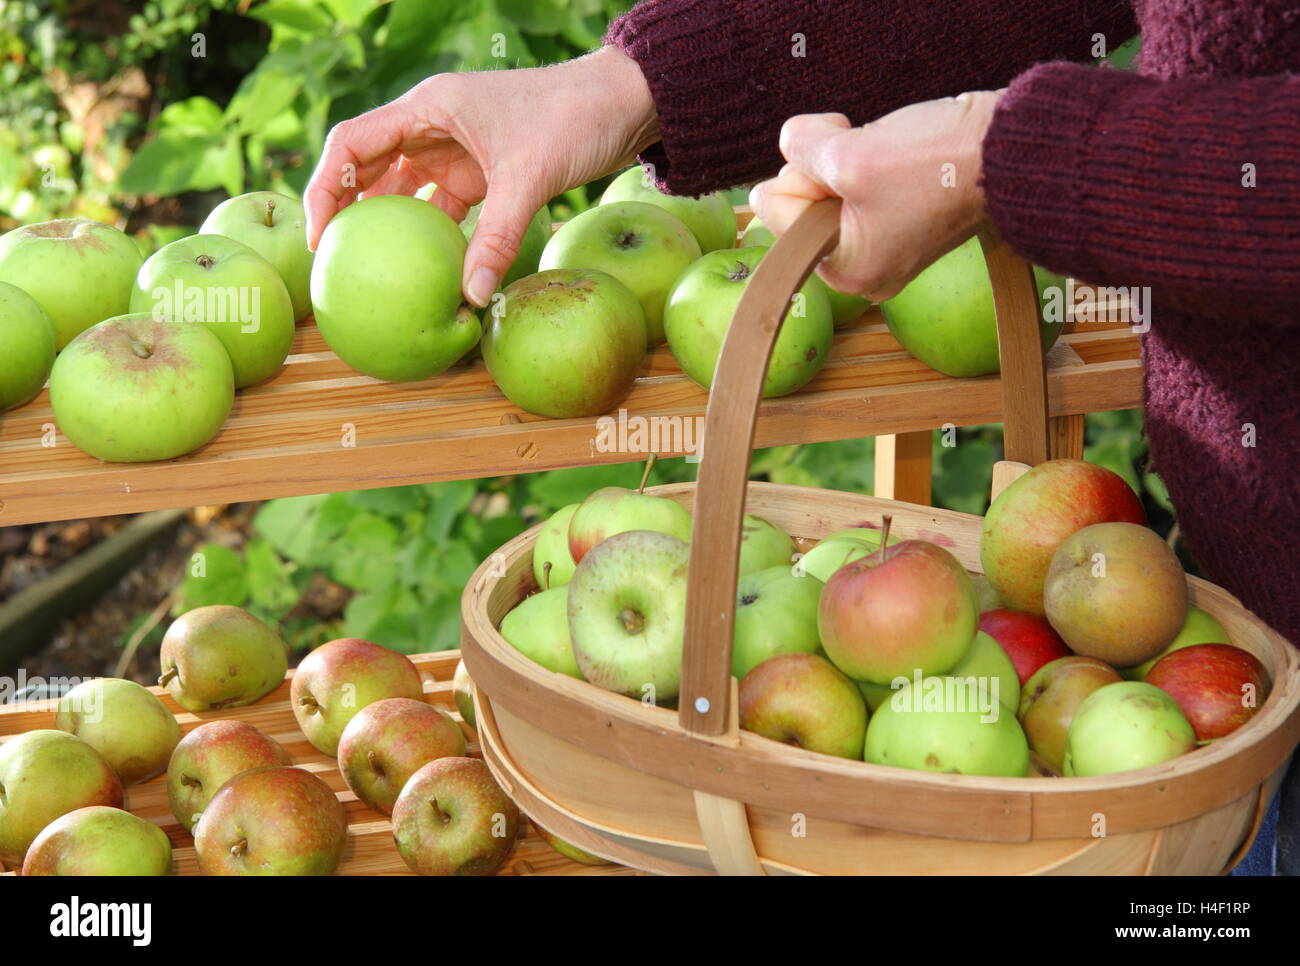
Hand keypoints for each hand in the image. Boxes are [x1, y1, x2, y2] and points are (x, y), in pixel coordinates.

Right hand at [303, 46, 658, 306]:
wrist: (625, 105)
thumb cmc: (574, 119)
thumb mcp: (530, 178)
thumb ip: (497, 237)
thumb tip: (471, 296)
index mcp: (429, 107)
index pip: (352, 143)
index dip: (325, 187)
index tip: (319, 236)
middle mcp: (434, 125)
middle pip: (368, 167)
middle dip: (345, 210)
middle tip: (331, 261)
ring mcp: (457, 149)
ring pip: (404, 188)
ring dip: (387, 225)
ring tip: (365, 269)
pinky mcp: (482, 173)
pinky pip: (442, 207)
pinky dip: (431, 236)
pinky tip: (423, 270)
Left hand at [750, 91, 1002, 300]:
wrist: (1011, 152)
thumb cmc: (937, 162)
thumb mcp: (849, 153)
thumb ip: (798, 148)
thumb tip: (789, 148)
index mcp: (846, 271)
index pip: (775, 206)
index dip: (802, 167)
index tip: (846, 158)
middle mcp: (863, 272)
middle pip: (801, 202)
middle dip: (825, 166)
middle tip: (873, 156)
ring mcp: (884, 249)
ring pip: (829, 191)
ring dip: (849, 159)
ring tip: (892, 156)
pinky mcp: (901, 224)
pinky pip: (859, 190)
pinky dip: (870, 163)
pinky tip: (899, 157)